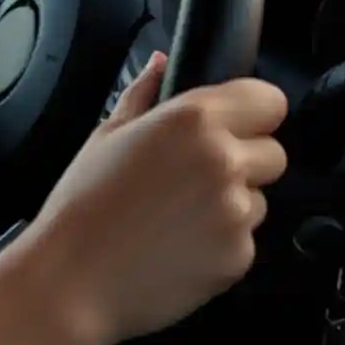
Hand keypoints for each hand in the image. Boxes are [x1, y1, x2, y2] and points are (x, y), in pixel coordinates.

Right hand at [29, 51, 288, 344]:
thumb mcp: (107, 135)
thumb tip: (162, 62)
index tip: (236, 126)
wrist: (71, 282)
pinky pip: (246, 240)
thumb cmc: (82, 207)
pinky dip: (222, 244)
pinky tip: (178, 246)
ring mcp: (236, 212)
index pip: (270, 100)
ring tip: (177, 217)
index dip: (255, 113)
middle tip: (196, 178)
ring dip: (233, 205)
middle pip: (273, 153)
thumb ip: (144, 92)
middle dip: (246, 162)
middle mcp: (224, 160)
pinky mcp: (238, 257)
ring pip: (260, 199)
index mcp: (194, 120)